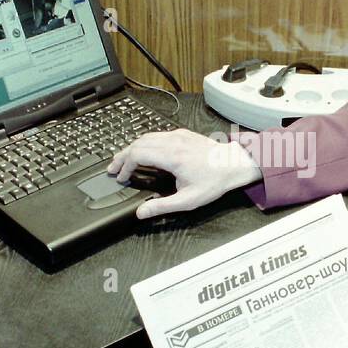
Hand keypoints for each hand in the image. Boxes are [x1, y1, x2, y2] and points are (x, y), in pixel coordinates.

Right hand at [107, 128, 261, 218]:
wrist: (234, 164)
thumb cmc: (214, 181)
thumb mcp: (188, 200)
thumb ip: (162, 206)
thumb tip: (142, 213)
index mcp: (172, 157)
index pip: (138, 154)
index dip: (125, 166)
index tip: (121, 177)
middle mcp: (173, 142)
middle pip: (138, 143)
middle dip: (122, 156)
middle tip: (114, 168)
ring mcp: (178, 136)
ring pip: (146, 136)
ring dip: (132, 148)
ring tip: (124, 160)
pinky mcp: (182, 134)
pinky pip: (158, 135)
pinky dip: (145, 143)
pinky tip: (144, 152)